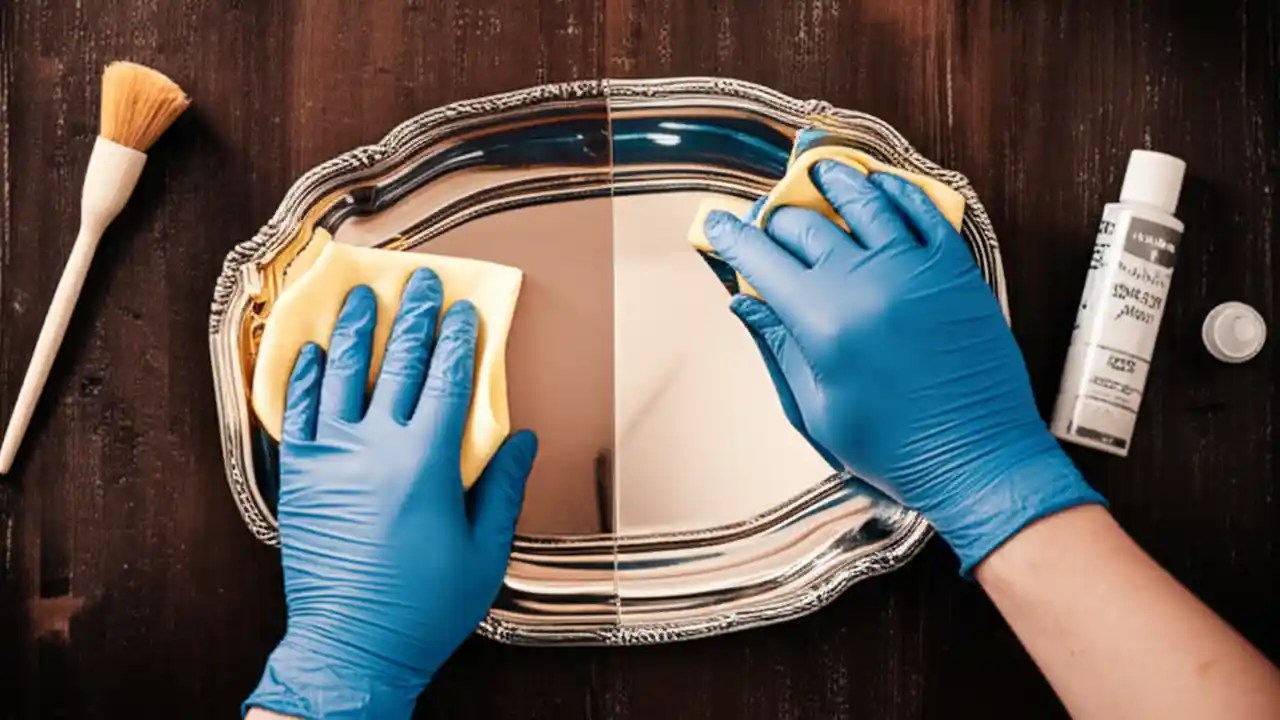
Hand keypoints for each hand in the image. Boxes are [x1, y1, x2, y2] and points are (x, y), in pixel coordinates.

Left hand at [245, 270, 537, 718]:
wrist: (352, 646)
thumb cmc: (424, 606)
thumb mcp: (484, 552)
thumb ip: (501, 487)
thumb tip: (523, 438)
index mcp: (427, 462)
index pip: (448, 379)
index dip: (459, 338)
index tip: (465, 309)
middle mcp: (376, 447)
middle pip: (398, 363)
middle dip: (413, 316)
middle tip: (419, 281)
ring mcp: (331, 457)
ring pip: (342, 375)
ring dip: (356, 331)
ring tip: (362, 297)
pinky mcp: (299, 476)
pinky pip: (296, 412)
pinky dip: (304, 378)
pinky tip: (313, 352)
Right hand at [704, 161, 1101, 573]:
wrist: (979, 461)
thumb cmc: (894, 449)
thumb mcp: (816, 408)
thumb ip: (780, 347)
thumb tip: (746, 304)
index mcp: (823, 323)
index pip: (760, 259)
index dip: (731, 237)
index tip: (716, 225)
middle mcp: (866, 284)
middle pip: (805, 224)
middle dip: (776, 216)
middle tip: (765, 218)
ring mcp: (914, 269)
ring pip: (863, 199)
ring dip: (833, 181)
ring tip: (819, 170)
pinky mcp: (954, 269)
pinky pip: (920, 209)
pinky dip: (894, 190)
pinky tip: (879, 185)